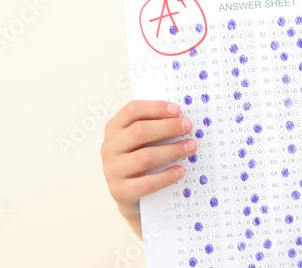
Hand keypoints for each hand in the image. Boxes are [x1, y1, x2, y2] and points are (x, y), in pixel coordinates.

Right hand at [101, 100, 195, 218]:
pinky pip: (146, 183)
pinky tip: (181, 170)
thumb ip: (154, 126)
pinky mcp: (120, 191)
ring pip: (145, 157)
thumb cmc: (139, 156)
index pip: (132, 110)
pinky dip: (166, 176)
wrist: (128, 193)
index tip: (177, 110)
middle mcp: (110, 147)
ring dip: (172, 151)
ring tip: (190, 147)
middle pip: (139, 131)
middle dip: (168, 127)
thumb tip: (182, 118)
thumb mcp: (140, 139)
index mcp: (114, 128)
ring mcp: (113, 170)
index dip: (155, 108)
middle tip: (188, 127)